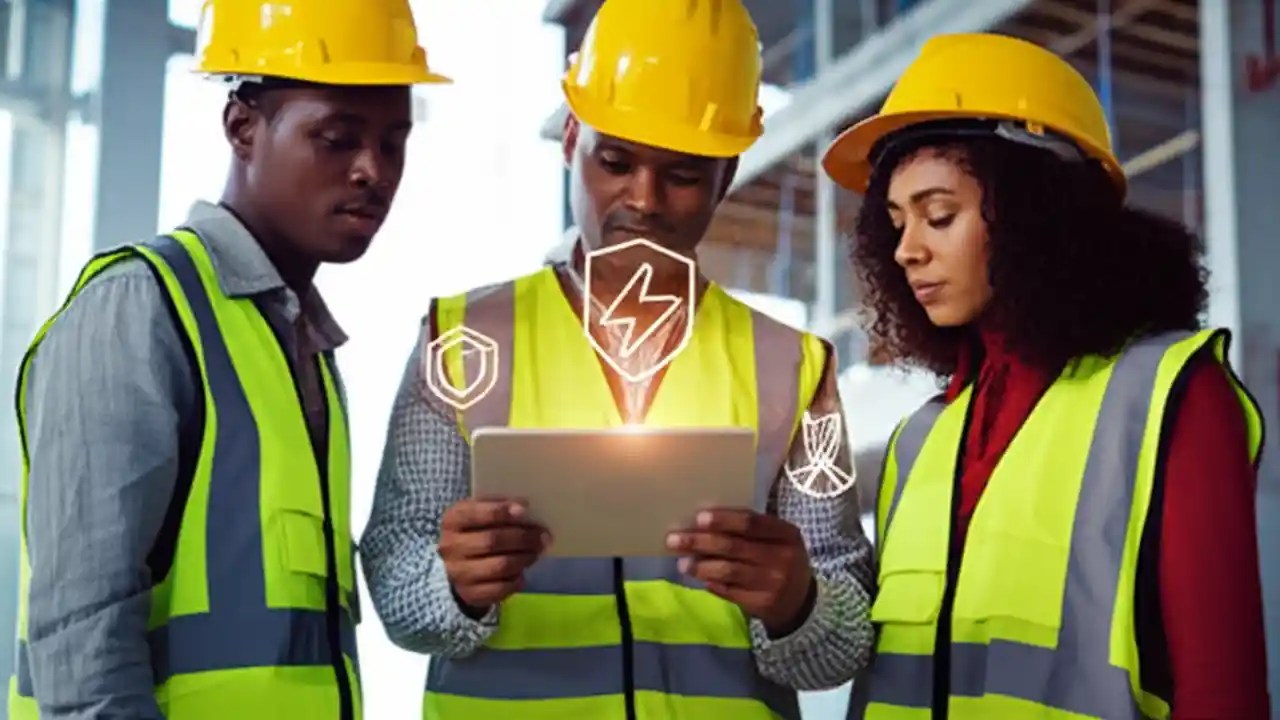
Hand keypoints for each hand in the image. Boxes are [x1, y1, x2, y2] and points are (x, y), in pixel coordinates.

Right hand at [439, 498, 550, 617]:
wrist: (458, 566)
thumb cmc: (476, 532)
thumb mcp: (480, 514)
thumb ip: (498, 508)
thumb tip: (524, 508)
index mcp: (452, 520)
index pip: (475, 514)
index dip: (501, 511)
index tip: (525, 510)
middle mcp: (450, 547)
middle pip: (492, 541)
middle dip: (522, 538)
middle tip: (543, 536)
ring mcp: (458, 573)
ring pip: (499, 566)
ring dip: (524, 558)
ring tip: (536, 552)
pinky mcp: (470, 594)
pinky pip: (501, 588)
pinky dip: (517, 580)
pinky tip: (522, 572)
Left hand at [667, 509, 815, 635]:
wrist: (800, 601)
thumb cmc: (781, 560)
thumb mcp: (778, 540)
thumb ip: (751, 530)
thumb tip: (704, 522)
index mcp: (787, 534)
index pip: (752, 523)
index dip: (724, 519)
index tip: (699, 517)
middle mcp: (782, 558)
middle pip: (735, 546)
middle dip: (701, 542)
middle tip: (674, 540)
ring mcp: (772, 583)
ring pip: (729, 571)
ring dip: (701, 565)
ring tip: (682, 562)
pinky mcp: (762, 604)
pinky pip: (730, 591)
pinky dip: (712, 583)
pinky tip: (700, 578)